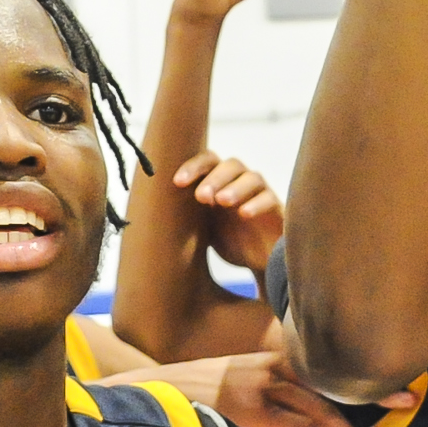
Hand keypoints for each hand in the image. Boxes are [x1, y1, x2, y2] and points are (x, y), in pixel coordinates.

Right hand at [158, 351, 416, 426]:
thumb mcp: (246, 378)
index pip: (332, 364)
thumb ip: (278, 388)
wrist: (162, 389)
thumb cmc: (207, 391)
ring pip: (321, 410)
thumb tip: (306, 406)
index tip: (402, 373)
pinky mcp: (252, 411)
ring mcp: (265, 387)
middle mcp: (278, 367)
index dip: (367, 371)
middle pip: (336, 382)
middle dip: (375, 394)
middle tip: (411, 402)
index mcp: (280, 357)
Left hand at [173, 150, 284, 272]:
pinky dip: (257, 203)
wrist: (261, 264)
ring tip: (222, 201)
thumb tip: (149, 217)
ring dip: (235, 187)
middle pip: (231, 164)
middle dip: (215, 177)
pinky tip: (244, 214)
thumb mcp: (204, 228)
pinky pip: (270, 198)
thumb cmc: (230, 242)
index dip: (193, 167)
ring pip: (252, 177)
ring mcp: (262, 194)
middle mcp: (241, 183)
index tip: (178, 182)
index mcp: (220, 183)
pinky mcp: (278, 210)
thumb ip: (186, 217)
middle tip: (202, 196)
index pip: (208, 161)